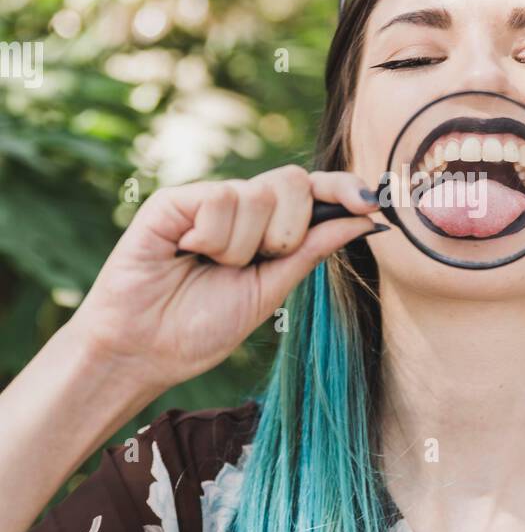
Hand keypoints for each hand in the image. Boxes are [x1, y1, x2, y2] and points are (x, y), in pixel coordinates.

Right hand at [70, 166, 381, 389]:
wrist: (145, 350)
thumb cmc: (201, 327)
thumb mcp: (271, 290)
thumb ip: (311, 249)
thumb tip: (365, 218)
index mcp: (267, 229)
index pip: (312, 191)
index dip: (342, 189)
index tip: (371, 203)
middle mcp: (239, 207)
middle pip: (292, 181)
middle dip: (287, 229)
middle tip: (257, 262)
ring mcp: (206, 200)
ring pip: (257, 194)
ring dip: (242, 244)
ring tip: (210, 266)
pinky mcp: (174, 200)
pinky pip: (219, 199)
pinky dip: (212, 236)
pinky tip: (187, 252)